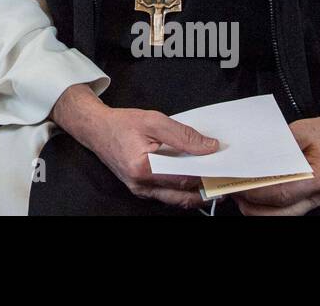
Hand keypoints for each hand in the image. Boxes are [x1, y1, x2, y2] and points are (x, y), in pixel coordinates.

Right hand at [52, 84, 217, 208]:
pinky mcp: (140, 190)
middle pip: (183, 194)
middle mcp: (141, 185)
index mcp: (144, 168)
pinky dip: (182, 190)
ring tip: (212, 181)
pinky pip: (166, 195)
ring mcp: (140, 191)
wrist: (96, 129)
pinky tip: (192, 179)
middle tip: (224, 180)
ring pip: (176, 199)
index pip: (184, 177)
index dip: (206, 174)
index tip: (223, 168)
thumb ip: (183, 135)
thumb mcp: (153, 120)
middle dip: (205, 188)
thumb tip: (209, 147)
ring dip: (195, 192)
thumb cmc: (121, 123)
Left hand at [235, 101, 319, 215]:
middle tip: (234, 192)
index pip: (284, 193)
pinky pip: (286, 209)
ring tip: (240, 195)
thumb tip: (255, 152)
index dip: (258, 192)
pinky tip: (254, 194)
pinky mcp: (308, 199)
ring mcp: (315, 200)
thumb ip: (279, 143)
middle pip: (282, 212)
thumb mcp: (301, 130)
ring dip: (260, 208)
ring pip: (284, 214)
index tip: (239, 185)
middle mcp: (319, 194)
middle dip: (254, 206)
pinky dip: (268, 205)